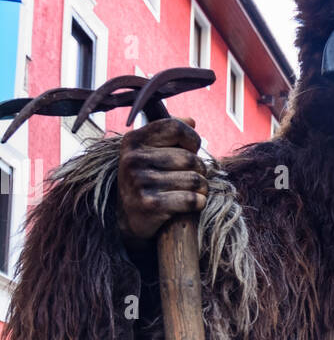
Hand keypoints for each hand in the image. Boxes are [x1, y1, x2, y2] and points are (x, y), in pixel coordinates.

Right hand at [117, 116, 209, 240]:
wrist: (126, 217)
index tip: (190, 150)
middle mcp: (134, 159)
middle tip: (192, 178)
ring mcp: (141, 182)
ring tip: (191, 191)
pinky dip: (199, 203)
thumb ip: (168, 133)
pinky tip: (191, 204)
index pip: (176, 127)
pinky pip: (192, 200)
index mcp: (133, 141)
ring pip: (195, 180)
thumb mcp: (148, 152)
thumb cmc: (144, 179)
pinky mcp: (151, 205)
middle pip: (191, 158)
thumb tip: (191, 121)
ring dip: (201, 188)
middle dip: (199, 170)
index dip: (191, 139)